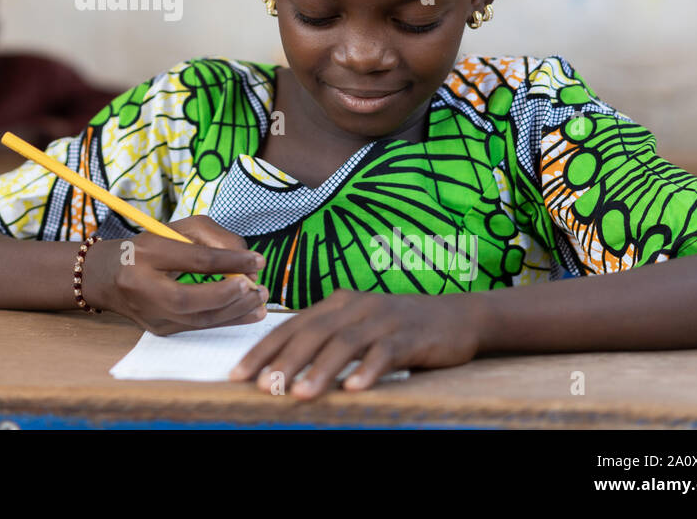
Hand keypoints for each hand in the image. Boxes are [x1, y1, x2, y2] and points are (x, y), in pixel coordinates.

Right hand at [82, 215, 267, 334]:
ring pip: (197, 320)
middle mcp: (142, 286)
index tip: (258, 260)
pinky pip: (198, 327)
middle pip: (188, 298)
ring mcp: (149, 313)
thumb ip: (212, 239)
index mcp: (146, 253)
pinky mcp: (159, 330)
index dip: (230, 260)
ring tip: (260, 299)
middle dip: (229, 295)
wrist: (106, 277)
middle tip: (258, 287)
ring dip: (235, 311)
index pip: (192, 259)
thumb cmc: (147, 248)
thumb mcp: (176, 230)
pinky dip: (227, 320)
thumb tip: (246, 263)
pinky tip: (249, 312)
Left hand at [229, 289, 485, 397]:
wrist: (458, 316)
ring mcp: (383, 318)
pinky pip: (385, 352)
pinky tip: (354, 389)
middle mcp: (355, 305)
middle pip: (311, 333)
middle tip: (263, 387)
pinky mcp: (410, 335)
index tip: (238, 374)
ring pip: (344, 343)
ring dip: (320, 370)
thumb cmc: (399, 328)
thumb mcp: (358, 327)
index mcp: (336, 303)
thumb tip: (283, 368)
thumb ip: (326, 339)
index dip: (263, 349)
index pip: (291, 326)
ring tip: (299, 394)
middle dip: (283, 361)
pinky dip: (368, 370)